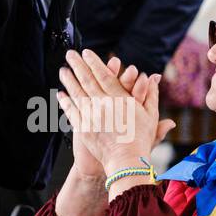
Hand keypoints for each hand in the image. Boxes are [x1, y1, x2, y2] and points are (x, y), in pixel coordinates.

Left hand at [57, 49, 173, 175]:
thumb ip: (151, 95)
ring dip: (69, 80)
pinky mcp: (83, 128)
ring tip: (62, 70)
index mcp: (120, 99)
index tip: (86, 53)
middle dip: (77, 65)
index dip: (94, 63)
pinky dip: (65, 101)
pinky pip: (72, 111)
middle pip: (87, 80)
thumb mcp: (150, 116)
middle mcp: (103, 104)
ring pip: (77, 93)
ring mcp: (91, 116)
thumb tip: (154, 77)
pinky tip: (61, 93)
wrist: (126, 161)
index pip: (104, 75)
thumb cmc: (141, 140)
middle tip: (70, 54)